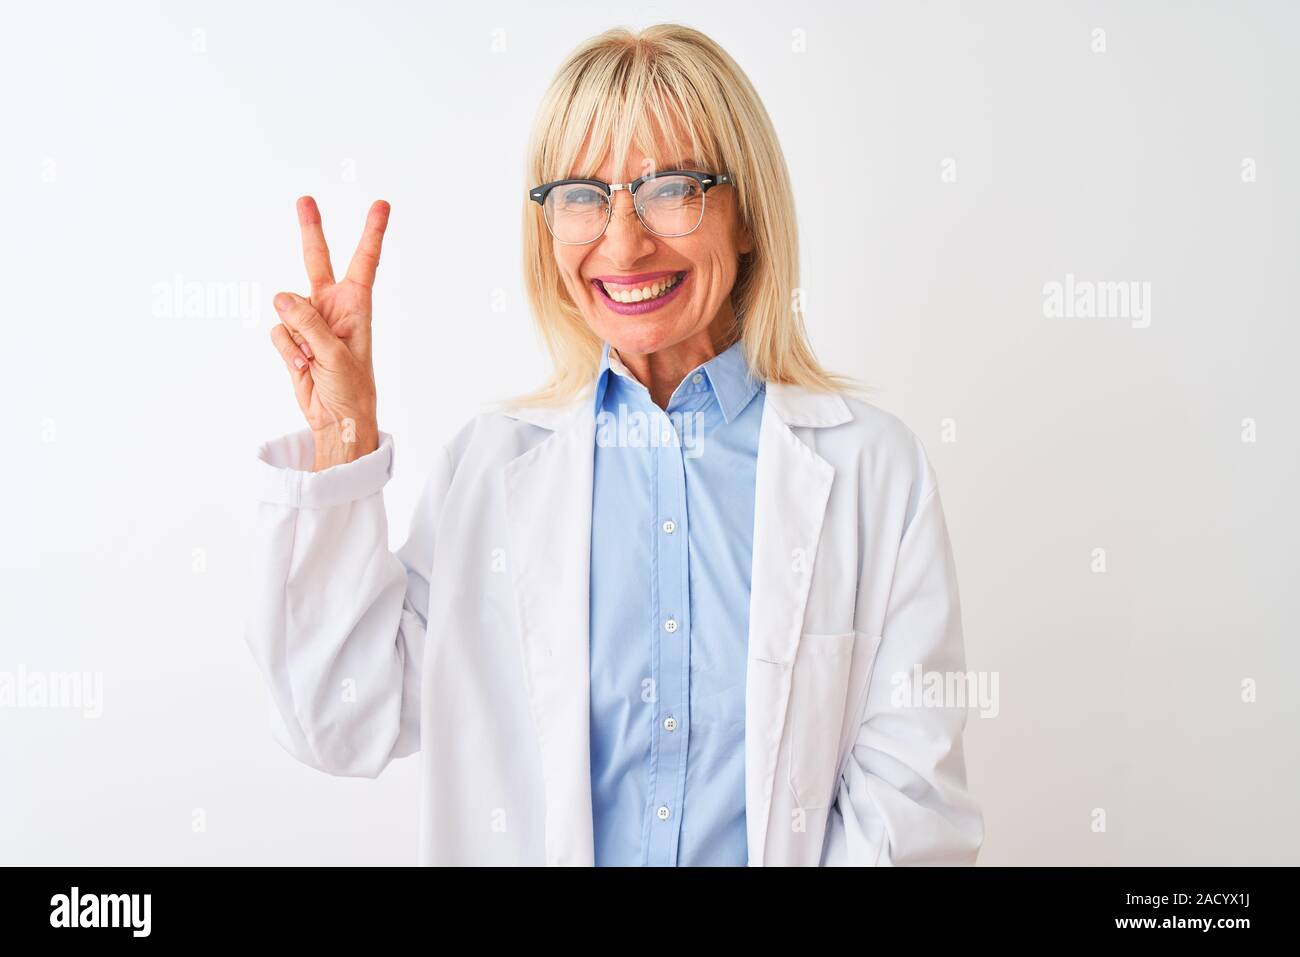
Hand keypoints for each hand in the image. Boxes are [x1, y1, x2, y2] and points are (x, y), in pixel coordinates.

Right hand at [269, 196, 389, 470]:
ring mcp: (310, 321)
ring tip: (313, 359)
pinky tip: (302, 366)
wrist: (336, 418)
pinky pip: (278, 332)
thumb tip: (280, 296)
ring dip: (296, 335)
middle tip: (305, 199)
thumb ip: (308, 323)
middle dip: (311, 230)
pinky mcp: (292, 338)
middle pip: (318, 260)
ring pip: (287, 307)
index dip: (372, 232)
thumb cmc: (350, 386)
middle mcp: (332, 306)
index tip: (382, 203)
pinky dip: (286, 351)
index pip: (364, 261)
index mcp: (356, 305)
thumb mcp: (335, 355)